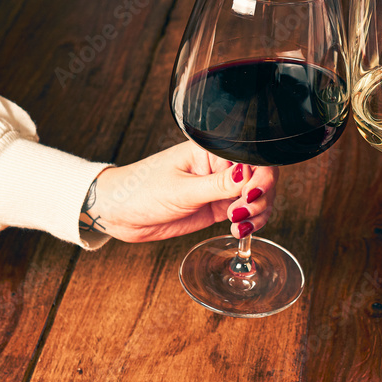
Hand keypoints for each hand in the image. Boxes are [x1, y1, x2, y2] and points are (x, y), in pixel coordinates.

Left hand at [81, 141, 275, 242]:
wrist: (120, 213)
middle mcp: (220, 167)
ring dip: (257, 214)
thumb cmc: (140, 190)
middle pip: (261, 178)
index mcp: (211, 151)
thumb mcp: (182, 190)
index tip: (251, 195)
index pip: (252, 158)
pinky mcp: (218, 207)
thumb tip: (249, 175)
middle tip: (241, 214)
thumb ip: (219, 185)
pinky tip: (238, 230)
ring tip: (239, 225)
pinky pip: (245, 213)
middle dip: (260, 199)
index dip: (260, 177)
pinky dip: (250, 223)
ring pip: (257, 198)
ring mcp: (220, 188)